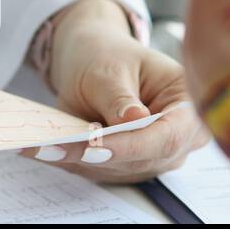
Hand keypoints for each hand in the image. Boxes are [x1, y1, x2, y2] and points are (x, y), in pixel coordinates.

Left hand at [19, 0, 207, 183]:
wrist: (96, 60)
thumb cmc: (109, 56)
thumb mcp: (110, 68)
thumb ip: (119, 97)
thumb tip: (133, 120)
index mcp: (188, 102)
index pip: (169, 134)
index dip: (134, 144)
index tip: (97, 144)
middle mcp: (180, 135)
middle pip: (145, 159)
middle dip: (97, 155)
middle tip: (53, 147)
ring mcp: (157, 155)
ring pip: (119, 171)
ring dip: (78, 161)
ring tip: (41, 147)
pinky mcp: (131, 166)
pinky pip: (101, 172)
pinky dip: (72, 162)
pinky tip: (44, 150)